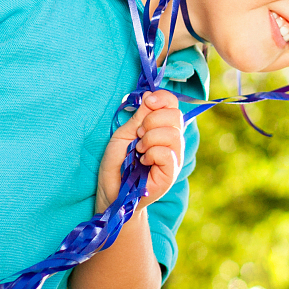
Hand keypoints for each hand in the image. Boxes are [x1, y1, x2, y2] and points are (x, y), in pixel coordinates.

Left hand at [95, 90, 184, 212]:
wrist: (112, 193)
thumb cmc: (116, 164)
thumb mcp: (123, 134)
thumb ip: (139, 117)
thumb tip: (150, 95)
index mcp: (162, 128)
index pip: (173, 104)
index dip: (162, 98)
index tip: (148, 102)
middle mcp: (173, 141)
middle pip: (176, 116)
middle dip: (152, 120)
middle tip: (138, 135)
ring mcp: (174, 157)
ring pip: (172, 134)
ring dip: (150, 138)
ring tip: (139, 149)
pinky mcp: (171, 173)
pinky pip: (168, 153)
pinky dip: (152, 153)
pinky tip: (143, 161)